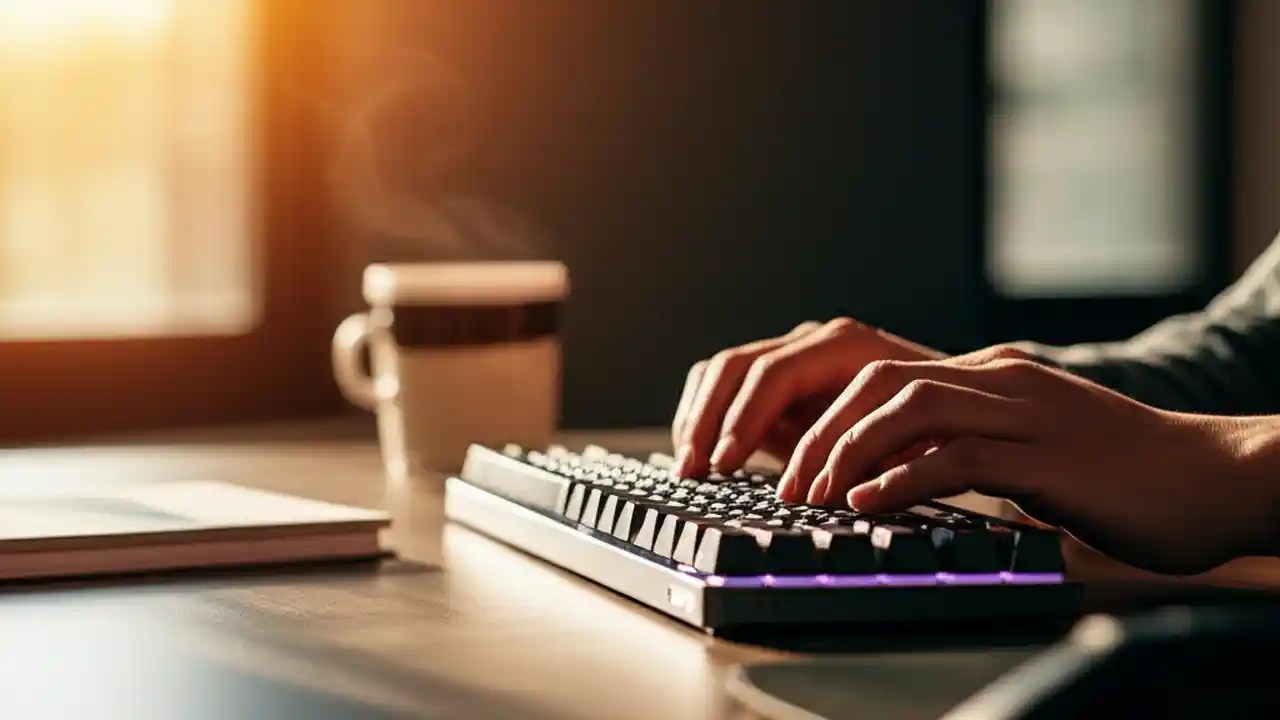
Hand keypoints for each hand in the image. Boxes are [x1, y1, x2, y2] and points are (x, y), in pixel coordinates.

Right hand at [671, 318, 942, 476]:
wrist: (950, 410)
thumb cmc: (936, 429)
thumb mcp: (913, 445)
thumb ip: (868, 460)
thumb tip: (823, 490)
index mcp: (844, 347)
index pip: (774, 373)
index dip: (744, 418)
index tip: (726, 462)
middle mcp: (811, 344)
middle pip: (735, 367)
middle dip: (709, 420)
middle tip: (695, 469)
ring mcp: (790, 360)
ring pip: (720, 373)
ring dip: (698, 419)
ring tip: (689, 467)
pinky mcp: (775, 385)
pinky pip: (722, 387)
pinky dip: (703, 417)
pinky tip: (699, 456)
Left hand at [777, 345, 1278, 573]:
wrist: (1211, 476)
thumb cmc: (1120, 473)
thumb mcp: (1028, 446)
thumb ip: (971, 448)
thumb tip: (902, 476)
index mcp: (992, 376)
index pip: (884, 376)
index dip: (829, 415)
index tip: (795, 461)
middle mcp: (1000, 381)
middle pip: (880, 381)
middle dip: (821, 430)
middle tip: (787, 480)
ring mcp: (1024, 413)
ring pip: (909, 407)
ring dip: (847, 451)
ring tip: (813, 494)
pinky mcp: (1046, 457)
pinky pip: (957, 457)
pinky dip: (902, 478)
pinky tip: (868, 503)